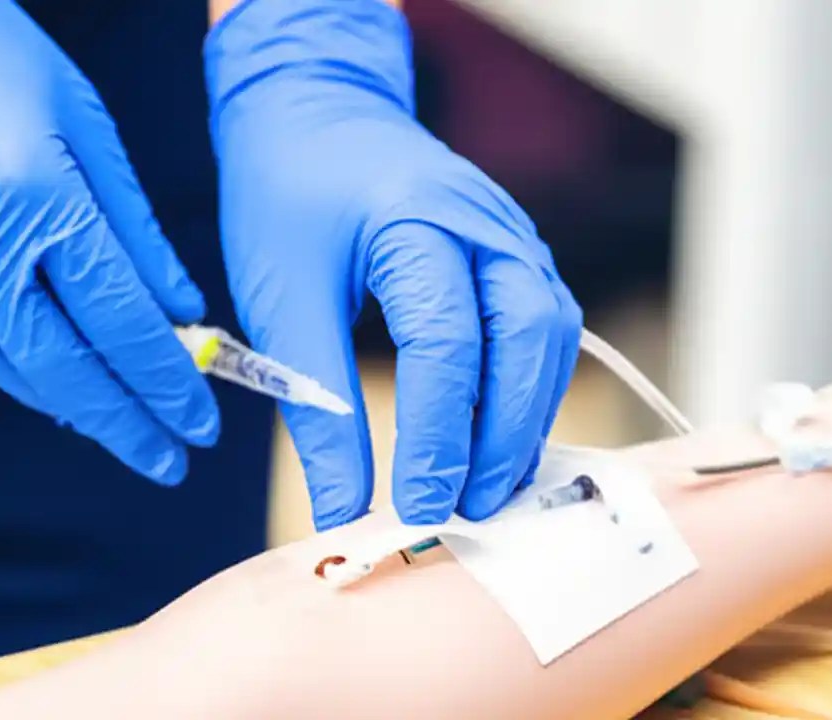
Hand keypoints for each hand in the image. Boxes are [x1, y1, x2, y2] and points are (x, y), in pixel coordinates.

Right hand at [0, 0, 218, 484]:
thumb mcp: (86, 128)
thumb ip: (136, 232)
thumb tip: (183, 311)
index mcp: (37, 197)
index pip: (121, 320)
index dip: (166, 381)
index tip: (200, 424)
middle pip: (62, 367)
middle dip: (123, 424)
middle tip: (167, 462)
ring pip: (2, 363)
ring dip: (68, 406)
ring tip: (121, 431)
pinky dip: (11, 363)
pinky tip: (50, 377)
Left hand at [206, 0, 581, 527]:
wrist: (318, 111)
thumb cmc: (289, 194)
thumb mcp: (281, 296)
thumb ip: (317, 404)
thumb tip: (342, 507)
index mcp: (417, 220)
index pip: (447, 342)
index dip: (438, 436)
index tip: (417, 508)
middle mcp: (485, 225)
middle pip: (528, 339)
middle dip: (504, 435)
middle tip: (467, 509)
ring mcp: (512, 236)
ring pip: (550, 339)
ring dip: (526, 420)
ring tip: (486, 489)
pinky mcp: (516, 256)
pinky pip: (544, 330)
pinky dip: (527, 391)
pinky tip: (498, 440)